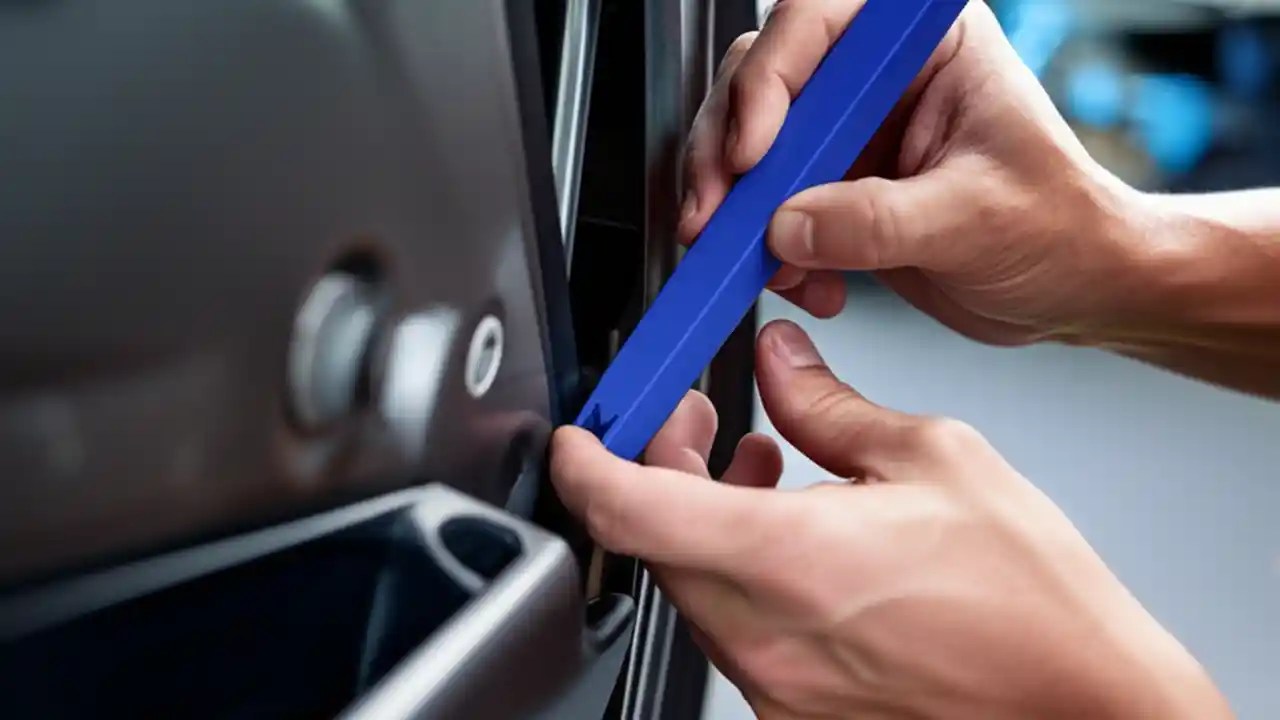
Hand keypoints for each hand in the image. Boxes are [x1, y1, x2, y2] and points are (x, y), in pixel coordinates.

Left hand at [551, 321, 1229, 718]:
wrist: (1085, 707)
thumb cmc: (1031, 602)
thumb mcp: (935, 460)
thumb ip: (829, 407)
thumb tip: (779, 365)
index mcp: (786, 559)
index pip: (627, 508)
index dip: (584, 462)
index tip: (581, 436)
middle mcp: (765, 636)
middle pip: (654, 540)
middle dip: (659, 470)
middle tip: (701, 425)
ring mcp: (775, 687)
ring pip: (691, 584)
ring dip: (701, 519)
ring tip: (759, 471)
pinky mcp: (793, 714)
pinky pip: (733, 632)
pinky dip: (737, 575)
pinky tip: (790, 542)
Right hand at [680, 0, 1154, 343]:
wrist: (1071, 290)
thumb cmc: (1059, 228)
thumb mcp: (975, 219)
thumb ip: (878, 222)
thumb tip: (788, 228)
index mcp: (925, 41)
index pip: (818, 24)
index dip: (770, 80)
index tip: (755, 154)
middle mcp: (877, 77)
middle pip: (762, 79)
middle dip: (728, 151)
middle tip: (718, 214)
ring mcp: (849, 133)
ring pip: (747, 143)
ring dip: (733, 206)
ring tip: (755, 260)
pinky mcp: (831, 189)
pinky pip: (763, 205)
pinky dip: (760, 248)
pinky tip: (800, 281)